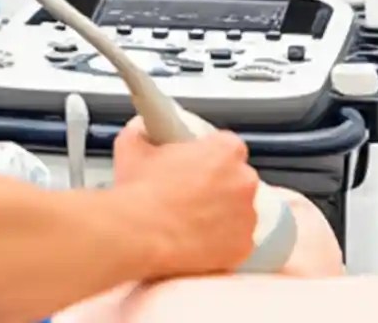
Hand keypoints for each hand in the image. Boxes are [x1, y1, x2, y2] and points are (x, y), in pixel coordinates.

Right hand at [112, 118, 259, 278]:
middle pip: (237, 180)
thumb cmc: (140, 194)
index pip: (226, 146)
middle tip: (187, 195)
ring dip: (220, 215)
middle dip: (217, 186)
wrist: (138, 236)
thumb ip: (142, 131)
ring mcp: (246, 217)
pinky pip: (235, 243)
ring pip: (237, 213)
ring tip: (188, 222)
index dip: (207, 156)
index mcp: (224, 152)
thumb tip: (142, 129)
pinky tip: (194, 242)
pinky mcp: (242, 247)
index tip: (193, 165)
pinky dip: (219, 244)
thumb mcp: (131, 148)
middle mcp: (243, 182)